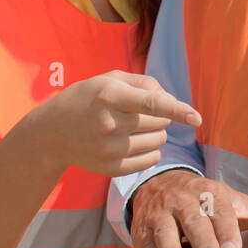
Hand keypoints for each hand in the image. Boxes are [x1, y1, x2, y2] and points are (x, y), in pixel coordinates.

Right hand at [31, 70, 200, 177]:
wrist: (51, 133)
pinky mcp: (111, 168)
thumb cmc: (87, 99)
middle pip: (160, 121)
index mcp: (109, 95)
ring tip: (131, 127)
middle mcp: (110, 123)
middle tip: (135, 112)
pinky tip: (130, 142)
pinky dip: (150, 150)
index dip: (177, 109)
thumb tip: (170, 101)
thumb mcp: (109, 79)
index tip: (197, 118)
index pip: (151, 103)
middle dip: (159, 115)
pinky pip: (151, 160)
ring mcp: (110, 149)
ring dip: (155, 132)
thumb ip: (144, 83)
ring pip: (159, 141)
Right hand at [130, 171, 247, 247]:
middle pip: (193, 220)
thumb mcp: (226, 200)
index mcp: (208, 193)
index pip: (220, 210)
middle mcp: (183, 200)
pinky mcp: (141, 229)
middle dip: (202, 240)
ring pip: (164, 230)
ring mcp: (160, 214)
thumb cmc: (201, 200)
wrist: (159, 185)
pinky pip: (145, 244)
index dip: (227, 231)